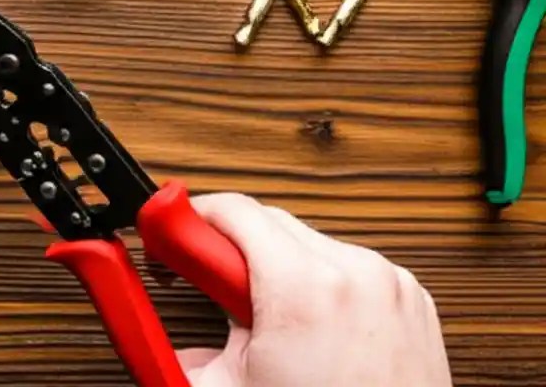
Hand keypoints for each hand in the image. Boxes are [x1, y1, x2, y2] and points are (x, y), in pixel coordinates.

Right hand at [178, 195, 451, 386]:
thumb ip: (175, 345)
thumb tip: (144, 323)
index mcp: (306, 288)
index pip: (232, 210)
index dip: (189, 219)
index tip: (169, 233)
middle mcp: (355, 273)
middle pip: (269, 222)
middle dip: (230, 248)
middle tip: (206, 283)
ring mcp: (390, 283)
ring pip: (309, 244)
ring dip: (278, 268)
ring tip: (271, 328)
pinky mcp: (411, 299)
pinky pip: (349, 268)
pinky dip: (322, 286)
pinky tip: (310, 332)